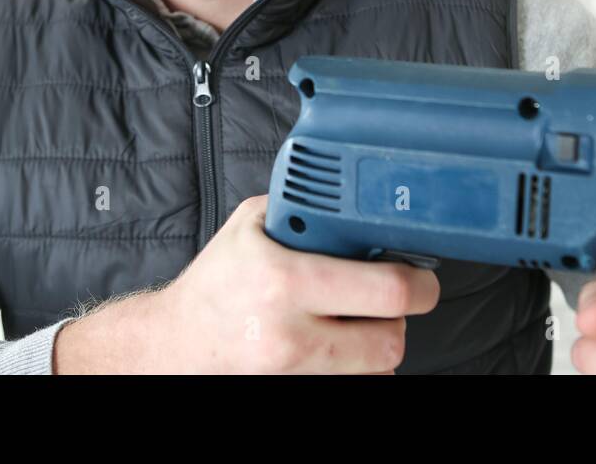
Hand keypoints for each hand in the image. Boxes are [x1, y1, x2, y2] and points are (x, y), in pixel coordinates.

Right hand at [54, 193, 440, 373]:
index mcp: (284, 282)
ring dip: (375, 344)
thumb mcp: (251, 226)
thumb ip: (305, 209)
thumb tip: (360, 201)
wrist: (173, 346)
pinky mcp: (293, 395)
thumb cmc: (215, 284)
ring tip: (351, 321)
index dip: (418, 282)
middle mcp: (289, 335)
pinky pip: (355, 387)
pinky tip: (334, 347)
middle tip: (393, 299)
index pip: (387, 290)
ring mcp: (291, 375)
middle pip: (393, 339)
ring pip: (379, 369)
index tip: (421, 277)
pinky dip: (355, 368)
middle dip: (400, 316)